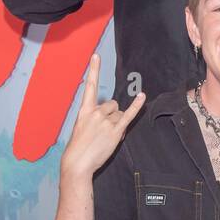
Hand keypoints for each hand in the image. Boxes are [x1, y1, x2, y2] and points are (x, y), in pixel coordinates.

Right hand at [61, 53, 145, 180]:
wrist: (77, 163)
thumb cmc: (78, 147)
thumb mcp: (81, 127)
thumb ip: (94, 118)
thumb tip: (112, 117)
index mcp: (84, 110)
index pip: (90, 86)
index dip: (93, 70)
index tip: (96, 56)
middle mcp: (96, 112)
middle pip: (112, 104)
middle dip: (112, 115)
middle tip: (103, 131)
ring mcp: (106, 121)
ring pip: (119, 114)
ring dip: (117, 123)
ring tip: (106, 137)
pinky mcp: (115, 131)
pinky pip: (128, 116)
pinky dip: (136, 107)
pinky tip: (142, 97)